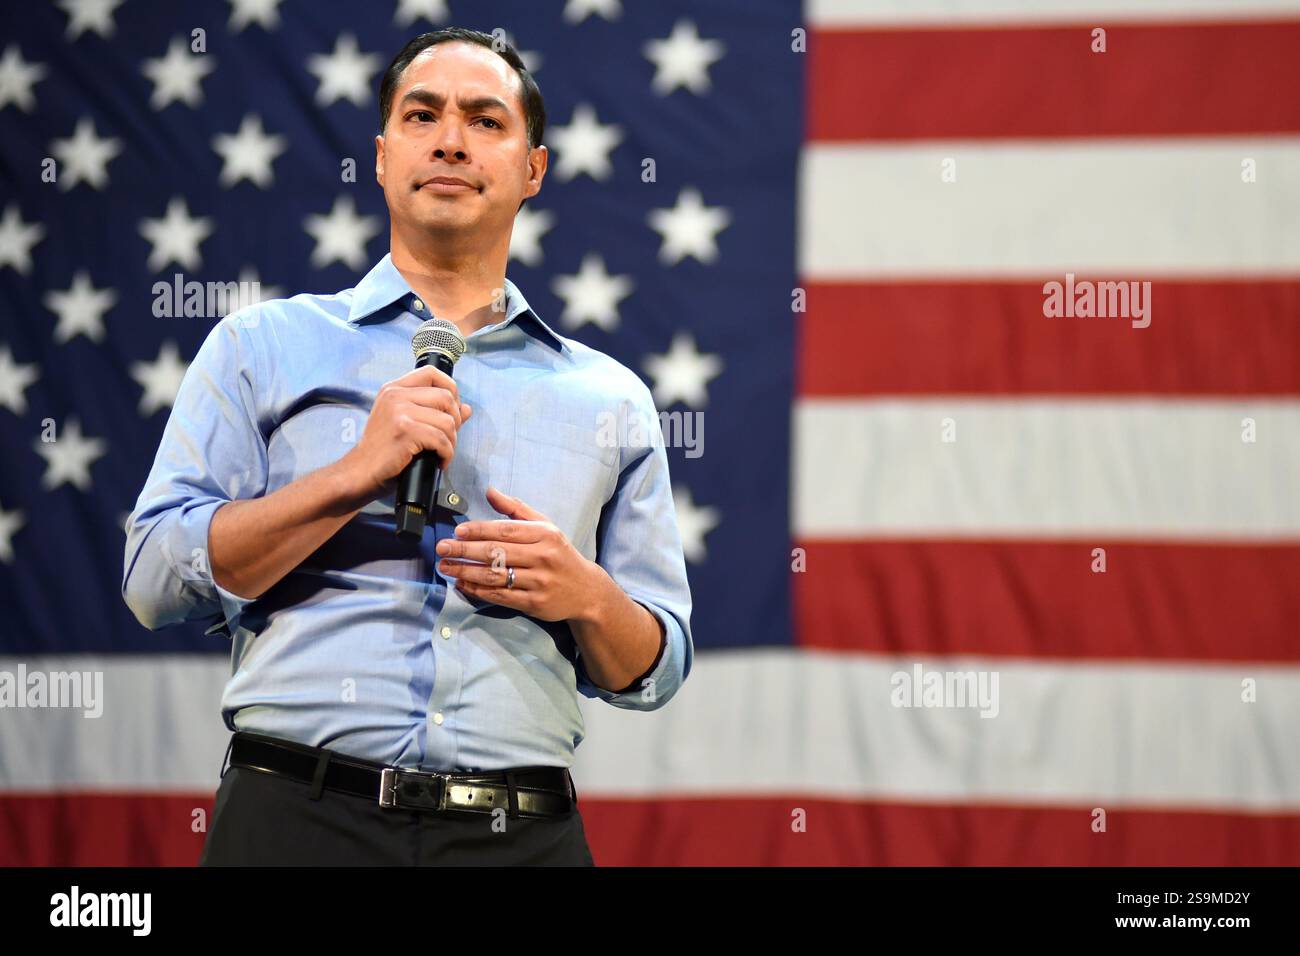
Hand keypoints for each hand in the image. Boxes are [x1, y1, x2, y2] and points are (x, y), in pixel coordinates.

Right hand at [338, 365, 471, 504]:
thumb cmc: (384, 450)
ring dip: (452, 441)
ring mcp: (399, 412)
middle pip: (446, 396)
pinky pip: (441, 439)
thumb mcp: (407, 423)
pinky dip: (447, 454)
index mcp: (394, 388)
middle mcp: (395, 395)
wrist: (360, 472)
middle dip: (455, 420)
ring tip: (442, 452)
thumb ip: (435, 412)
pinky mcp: (405, 431)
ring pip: (447, 420)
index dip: (450, 389)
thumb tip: (466, 408)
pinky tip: (439, 461)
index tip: (451, 411)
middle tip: (448, 438)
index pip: (432, 372)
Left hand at [435, 486, 607, 621]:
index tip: (458, 531)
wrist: (586, 591)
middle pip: (497, 552)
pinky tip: (462, 583)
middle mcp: (543, 557)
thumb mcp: (546, 527)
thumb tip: (490, 491)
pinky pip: (501, 596)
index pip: (506, 530)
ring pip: (496, 575)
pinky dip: (479, 590)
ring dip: (466, 571)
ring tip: (445, 567)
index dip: (479, 530)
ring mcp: (539, 582)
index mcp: (545, 535)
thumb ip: (516, 509)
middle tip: (441, 548)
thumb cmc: (560, 554)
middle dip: (465, 550)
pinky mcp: (534, 603)